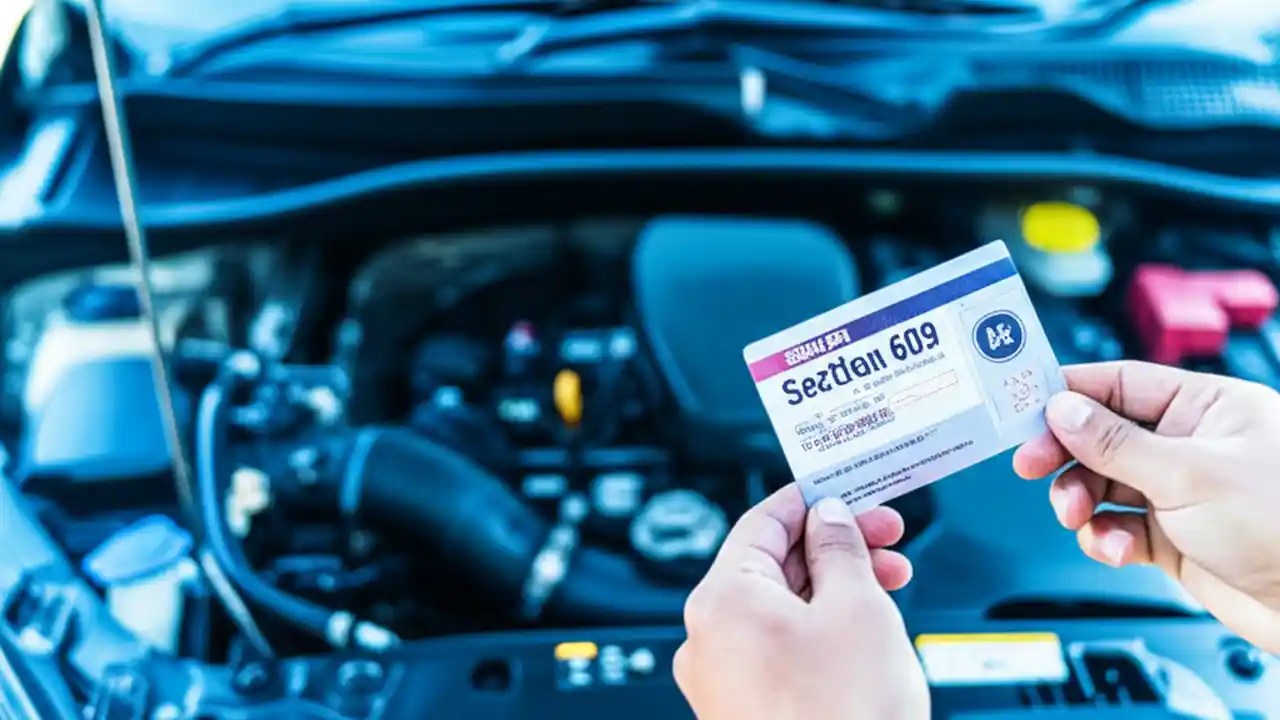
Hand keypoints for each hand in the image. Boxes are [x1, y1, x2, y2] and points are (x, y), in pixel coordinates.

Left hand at [674, 485, 927, 719]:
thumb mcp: (859, 611)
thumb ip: (842, 550)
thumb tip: (831, 520)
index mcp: (721, 599)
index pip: (762, 521)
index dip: (815, 501)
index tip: (852, 493)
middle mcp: (706, 638)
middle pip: (769, 566)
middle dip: (833, 549)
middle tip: (887, 542)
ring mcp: (718, 681)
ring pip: (777, 611)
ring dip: (830, 591)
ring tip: (887, 591)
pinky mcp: (739, 712)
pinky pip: (775, 652)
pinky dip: (815, 634)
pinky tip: (860, 637)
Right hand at [1014, 361, 1279, 651]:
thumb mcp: (1189, 474)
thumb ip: (1116, 443)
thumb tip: (1062, 410)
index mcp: (1207, 407)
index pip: (1120, 384)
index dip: (1069, 394)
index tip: (1024, 408)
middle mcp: (1191, 444)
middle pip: (1101, 435)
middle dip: (1065, 454)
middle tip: (1031, 465)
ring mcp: (1181, 491)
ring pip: (1102, 484)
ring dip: (1080, 502)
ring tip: (1077, 517)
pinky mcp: (1174, 536)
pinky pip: (1118, 527)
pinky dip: (1106, 538)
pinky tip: (1116, 548)